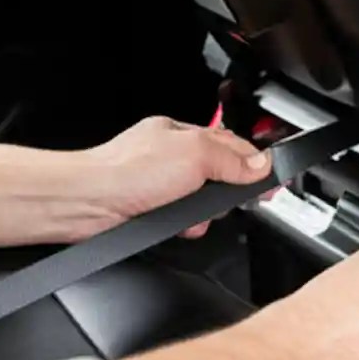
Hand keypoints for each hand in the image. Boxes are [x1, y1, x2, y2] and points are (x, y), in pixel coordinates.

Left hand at [84, 116, 272, 238]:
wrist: (87, 203)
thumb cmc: (127, 171)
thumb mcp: (194, 155)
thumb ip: (231, 159)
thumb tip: (261, 164)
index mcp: (183, 134)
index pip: (232, 145)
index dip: (254, 163)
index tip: (271, 181)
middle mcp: (172, 157)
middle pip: (220, 174)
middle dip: (226, 191)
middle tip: (230, 200)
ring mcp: (161, 184)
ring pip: (202, 201)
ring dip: (204, 212)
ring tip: (195, 214)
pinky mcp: (151, 211)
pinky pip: (183, 220)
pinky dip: (186, 225)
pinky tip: (178, 225)